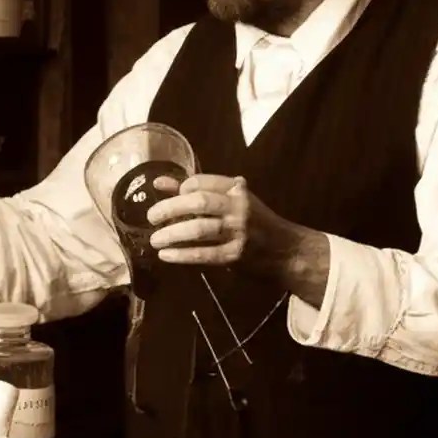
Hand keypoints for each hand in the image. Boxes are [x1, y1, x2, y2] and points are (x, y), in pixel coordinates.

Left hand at [144, 174, 275, 268]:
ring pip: (198, 228)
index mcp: (237, 190)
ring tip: (155, 239)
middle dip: (169, 209)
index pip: (201, 182)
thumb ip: (197, 192)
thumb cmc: (256, 223)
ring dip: (171, 234)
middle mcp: (238, 207)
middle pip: (198, 202)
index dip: (181, 188)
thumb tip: (160, 183)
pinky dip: (181, 255)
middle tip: (151, 217)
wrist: (287, 250)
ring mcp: (238, 232)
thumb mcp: (232, 201)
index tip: (169, 197)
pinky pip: (203, 254)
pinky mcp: (235, 255)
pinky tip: (166, 255)